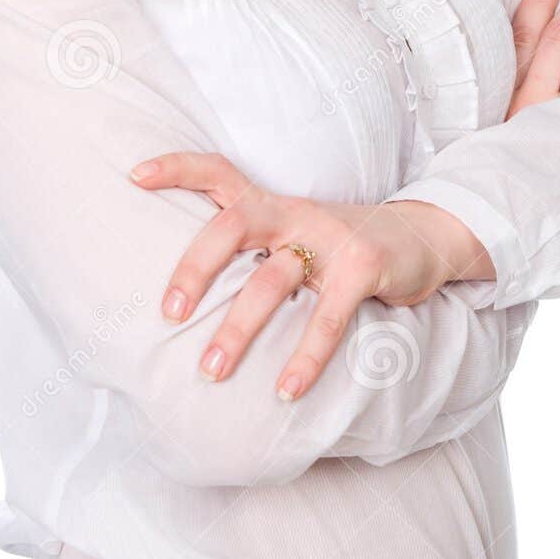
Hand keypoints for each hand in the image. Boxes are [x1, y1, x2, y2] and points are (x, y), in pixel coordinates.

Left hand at [128, 152, 469, 401]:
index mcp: (272, 205)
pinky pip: (327, 316)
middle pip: (233, 223)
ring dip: (238, 329)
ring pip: (272, 279)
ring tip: (211, 371)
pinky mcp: (364, 267)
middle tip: (169, 313)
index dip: (177, 168)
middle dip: (195, 266)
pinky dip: (305, 356)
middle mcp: (295, 213)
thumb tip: (188, 299)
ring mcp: (331, 237)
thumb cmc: (341, 247)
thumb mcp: (296, 236)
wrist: (425, 237)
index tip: (134, 176)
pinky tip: (284, 390)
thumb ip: (254, 252)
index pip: (218, 171)